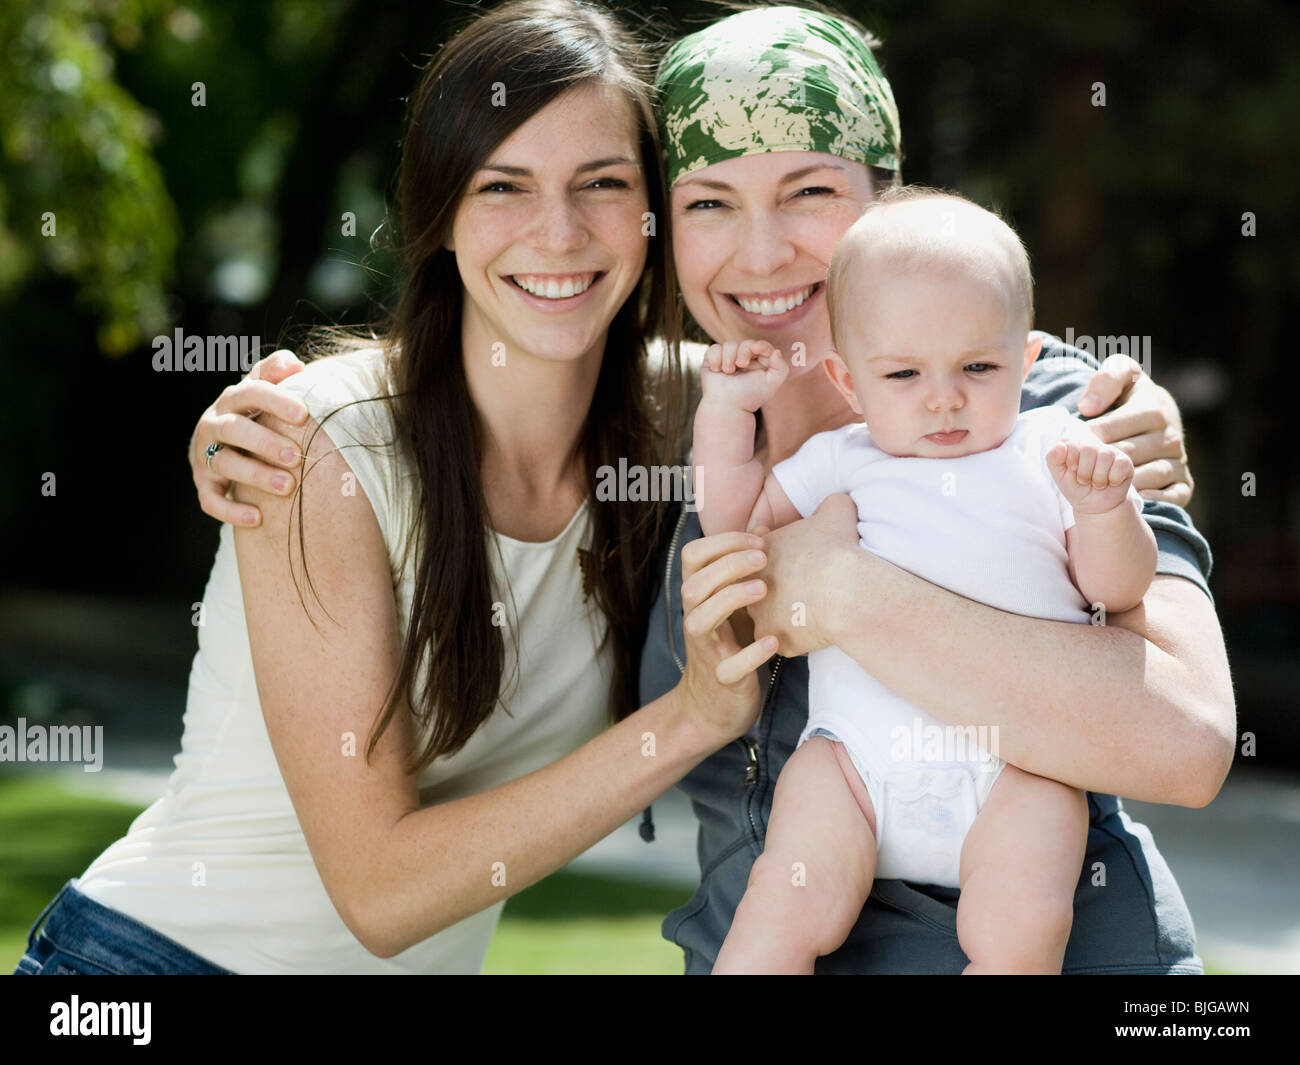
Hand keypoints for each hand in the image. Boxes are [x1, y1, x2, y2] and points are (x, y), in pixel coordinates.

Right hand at [189, 349, 308, 525]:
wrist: (226, 442)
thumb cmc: (258, 413)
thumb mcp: (265, 388)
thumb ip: (277, 371)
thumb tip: (296, 365)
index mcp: (232, 399)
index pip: (250, 393)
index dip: (275, 401)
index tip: (304, 415)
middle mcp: (213, 424)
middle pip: (233, 429)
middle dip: (265, 442)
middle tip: (297, 455)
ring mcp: (205, 455)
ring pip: (224, 464)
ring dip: (255, 475)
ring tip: (288, 487)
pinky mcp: (204, 485)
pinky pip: (211, 500)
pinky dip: (231, 511)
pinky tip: (257, 519)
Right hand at [675, 530, 779, 744]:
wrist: (713, 707)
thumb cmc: (730, 645)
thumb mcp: (735, 603)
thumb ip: (744, 568)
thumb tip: (763, 526)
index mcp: (699, 598)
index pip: (692, 557)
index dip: (721, 542)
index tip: (758, 539)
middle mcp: (695, 620)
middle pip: (694, 585)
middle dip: (728, 565)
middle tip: (763, 557)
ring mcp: (706, 651)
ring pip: (700, 621)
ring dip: (731, 600)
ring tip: (764, 589)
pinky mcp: (723, 680)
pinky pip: (730, 667)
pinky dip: (752, 653)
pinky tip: (773, 641)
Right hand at [699, 339, 788, 412]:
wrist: (726, 406)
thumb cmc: (750, 397)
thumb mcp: (771, 384)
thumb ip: (781, 368)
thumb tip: (776, 351)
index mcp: (759, 363)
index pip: (762, 346)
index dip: (760, 345)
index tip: (755, 349)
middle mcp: (744, 360)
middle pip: (746, 343)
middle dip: (743, 351)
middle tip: (741, 364)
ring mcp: (729, 359)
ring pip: (729, 344)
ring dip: (728, 356)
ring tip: (728, 372)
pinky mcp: (714, 360)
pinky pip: (714, 348)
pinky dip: (715, 357)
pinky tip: (716, 370)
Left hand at [745, 493, 860, 658]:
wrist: (842, 590)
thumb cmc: (839, 550)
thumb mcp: (837, 511)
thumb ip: (831, 503)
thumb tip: (838, 500)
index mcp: (760, 551)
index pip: (758, 555)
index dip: (780, 559)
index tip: (800, 563)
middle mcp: (751, 580)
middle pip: (756, 587)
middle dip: (776, 590)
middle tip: (802, 590)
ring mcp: (757, 611)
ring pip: (765, 616)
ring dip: (784, 616)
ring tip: (810, 613)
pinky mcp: (769, 638)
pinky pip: (779, 641)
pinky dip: (797, 640)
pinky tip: (814, 633)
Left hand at [1046, 436, 1135, 515]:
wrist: (1094, 506)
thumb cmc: (1076, 488)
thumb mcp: (1059, 475)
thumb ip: (1053, 459)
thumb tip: (1060, 446)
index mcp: (1077, 444)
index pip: (1072, 443)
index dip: (1071, 462)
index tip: (1073, 471)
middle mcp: (1094, 445)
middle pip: (1088, 449)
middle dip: (1084, 472)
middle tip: (1085, 480)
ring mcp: (1112, 452)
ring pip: (1105, 457)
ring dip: (1098, 478)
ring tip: (1097, 483)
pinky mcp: (1125, 462)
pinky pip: (1119, 466)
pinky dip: (1113, 480)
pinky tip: (1111, 482)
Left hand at [1075, 354, 1192, 505]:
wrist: (1155, 415)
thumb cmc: (1129, 396)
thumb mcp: (1121, 375)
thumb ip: (1105, 380)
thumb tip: (1088, 408)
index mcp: (1154, 407)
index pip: (1112, 428)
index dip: (1088, 438)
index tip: (1072, 443)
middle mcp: (1171, 434)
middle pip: (1127, 454)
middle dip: (1100, 463)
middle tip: (1078, 469)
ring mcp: (1179, 459)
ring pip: (1149, 475)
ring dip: (1124, 483)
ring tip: (1099, 484)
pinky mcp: (1185, 482)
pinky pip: (1175, 495)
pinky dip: (1157, 500)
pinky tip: (1135, 498)